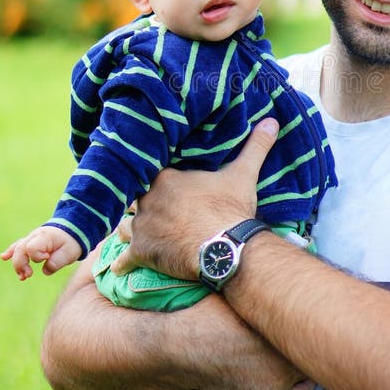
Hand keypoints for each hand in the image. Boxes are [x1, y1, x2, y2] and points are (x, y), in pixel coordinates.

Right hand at [1, 226, 81, 279]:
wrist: (73, 229)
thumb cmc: (71, 241)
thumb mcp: (70, 253)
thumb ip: (57, 262)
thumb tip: (44, 270)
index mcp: (45, 237)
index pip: (32, 247)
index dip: (37, 256)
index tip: (47, 258)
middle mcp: (35, 236)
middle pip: (20, 249)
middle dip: (20, 264)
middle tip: (28, 275)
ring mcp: (31, 239)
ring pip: (17, 249)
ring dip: (17, 264)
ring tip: (23, 277)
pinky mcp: (30, 242)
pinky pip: (18, 246)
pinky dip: (11, 252)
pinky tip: (3, 257)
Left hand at [110, 118, 278, 278]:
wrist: (224, 247)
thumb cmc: (230, 209)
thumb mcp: (243, 175)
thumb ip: (255, 147)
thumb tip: (272, 122)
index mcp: (166, 178)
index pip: (148, 172)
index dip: (149, 177)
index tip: (153, 181)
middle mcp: (148, 199)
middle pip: (134, 198)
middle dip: (138, 202)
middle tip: (145, 207)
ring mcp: (142, 226)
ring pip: (124, 225)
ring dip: (128, 229)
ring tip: (131, 233)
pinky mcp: (142, 252)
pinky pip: (124, 259)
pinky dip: (121, 263)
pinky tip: (117, 268)